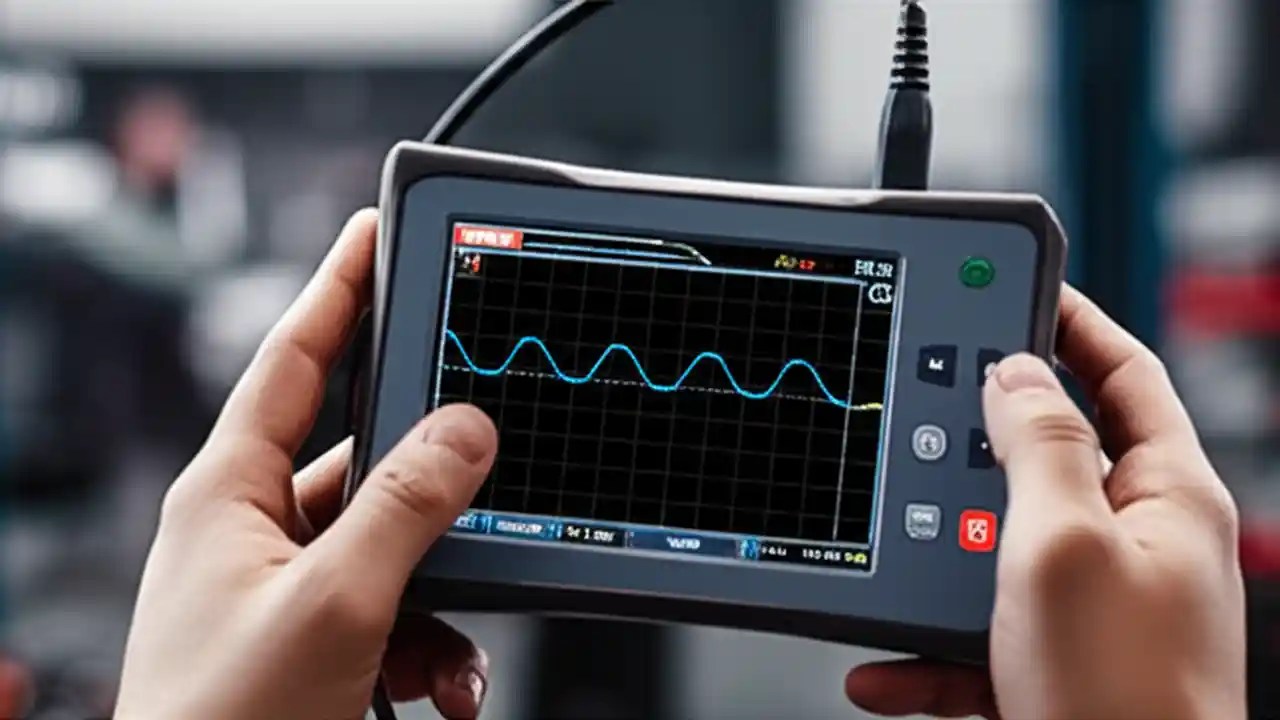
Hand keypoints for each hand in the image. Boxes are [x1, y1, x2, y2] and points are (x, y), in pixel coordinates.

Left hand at [116, 210, 496, 719]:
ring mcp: (290, 590)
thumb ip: (405, 507)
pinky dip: (437, 649)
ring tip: (454, 656)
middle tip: (488, 472)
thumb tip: (464, 430)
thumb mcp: (331, 604)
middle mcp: (257, 531)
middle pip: (372, 465)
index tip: (375, 232)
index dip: (336, 289)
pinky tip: (448, 688)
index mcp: (228, 494)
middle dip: (437, 494)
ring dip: (447, 599)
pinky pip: (400, 615)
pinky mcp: (321, 643)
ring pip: (399, 551)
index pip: (294, 361)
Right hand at [846, 286, 1245, 718]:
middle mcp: (1133, 542)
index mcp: (1165, 496)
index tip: (1006, 287)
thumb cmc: (1120, 697)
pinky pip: (973, 633)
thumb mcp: (1062, 545)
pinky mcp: (1048, 662)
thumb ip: (1039, 446)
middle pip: (1045, 455)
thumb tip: (1014, 373)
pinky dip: (922, 650)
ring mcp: (1090, 605)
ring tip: (893, 562)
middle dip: (973, 445)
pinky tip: (881, 669)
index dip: (1067, 320)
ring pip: (994, 547)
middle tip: (917, 417)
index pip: (1121, 372)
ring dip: (932, 560)